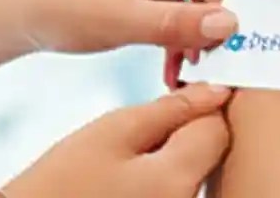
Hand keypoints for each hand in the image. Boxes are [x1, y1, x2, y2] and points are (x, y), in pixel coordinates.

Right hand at [0, 83, 233, 197]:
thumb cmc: (62, 181)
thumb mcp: (113, 131)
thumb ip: (170, 109)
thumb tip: (216, 91)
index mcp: (177, 181)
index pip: (217, 128)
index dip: (199, 103)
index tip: (173, 96)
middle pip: (210, 153)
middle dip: (186, 131)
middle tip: (141, 130)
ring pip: (195, 172)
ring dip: (175, 155)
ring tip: (127, 159)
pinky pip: (179, 191)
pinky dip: (163, 178)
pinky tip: (128, 180)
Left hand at [14, 0, 279, 56]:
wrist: (21, 18)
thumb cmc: (59, 6)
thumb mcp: (118, 20)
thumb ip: (175, 24)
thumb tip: (230, 26)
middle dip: (226, 7)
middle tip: (235, 45)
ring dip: (204, 30)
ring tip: (196, 67)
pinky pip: (185, 8)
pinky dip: (185, 38)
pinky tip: (177, 71)